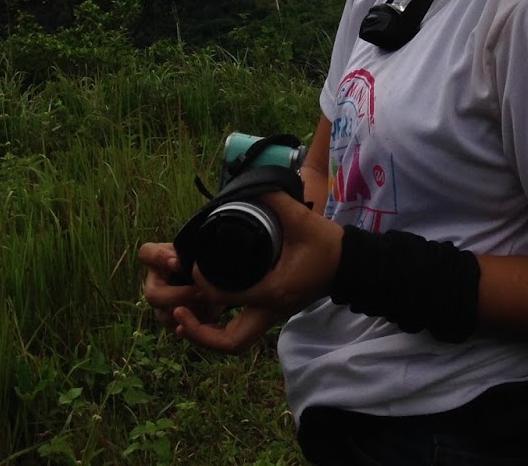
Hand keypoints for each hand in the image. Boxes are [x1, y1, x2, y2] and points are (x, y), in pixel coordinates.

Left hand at [137, 192, 345, 353]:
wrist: (350, 265)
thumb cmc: (327, 245)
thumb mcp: (302, 220)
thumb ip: (275, 201)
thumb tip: (253, 183)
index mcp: (274, 290)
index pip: (229, 298)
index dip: (205, 286)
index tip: (193, 269)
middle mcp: (270, 311)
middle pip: (229, 343)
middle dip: (199, 333)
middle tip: (178, 313)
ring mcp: (271, 316)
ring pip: (232, 344)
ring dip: (205, 336)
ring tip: (182, 317)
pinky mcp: (271, 313)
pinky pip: (239, 332)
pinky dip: (217, 330)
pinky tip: (203, 312)